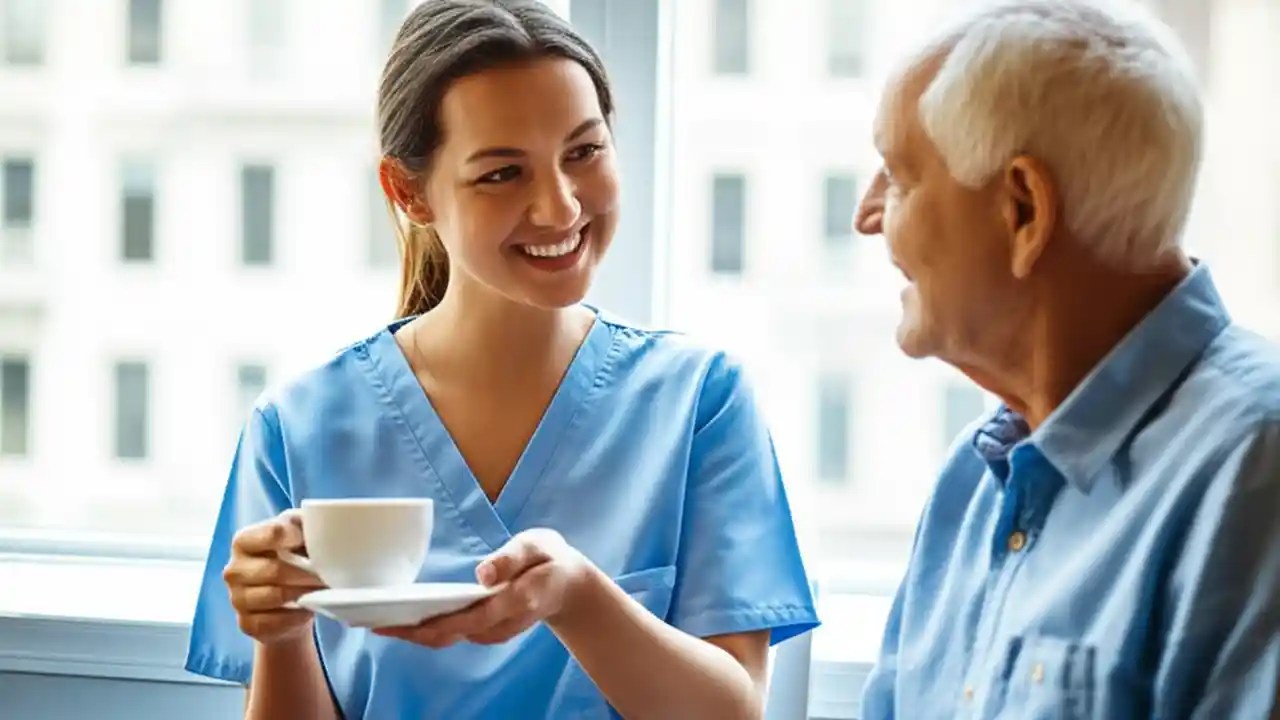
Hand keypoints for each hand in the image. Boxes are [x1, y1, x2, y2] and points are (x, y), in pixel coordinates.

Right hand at [222, 509, 326, 644]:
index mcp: (244, 540)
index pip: (271, 534)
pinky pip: (275, 622)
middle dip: (307, 573)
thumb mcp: (298, 532)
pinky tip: (307, 609)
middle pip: (275, 570)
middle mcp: (234, 569)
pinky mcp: (247, 623)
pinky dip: (297, 616)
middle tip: (329, 574)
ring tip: (323, 589)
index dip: (296, 538)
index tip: (315, 542)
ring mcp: (237, 599)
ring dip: (305, 593)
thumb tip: (325, 526)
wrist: (285, 598)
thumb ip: (306, 522)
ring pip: (276, 596)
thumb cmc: (293, 557)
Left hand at [375, 528, 594, 647]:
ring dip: (414, 632)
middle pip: (450, 635)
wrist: (569, 586)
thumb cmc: (550, 560)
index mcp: (514, 602)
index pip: (468, 620)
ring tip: (378, 619)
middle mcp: (500, 624)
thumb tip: (483, 574)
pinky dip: (426, 628)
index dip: (432, 624)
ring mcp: (493, 630)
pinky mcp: (486, 629)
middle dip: (410, 633)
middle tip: (371, 623)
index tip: (398, 621)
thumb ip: (512, 559)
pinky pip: (453, 632)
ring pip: (448, 637)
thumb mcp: (538, 546)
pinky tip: (404, 617)